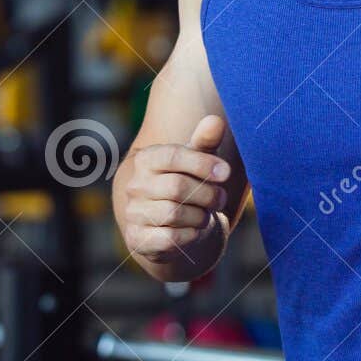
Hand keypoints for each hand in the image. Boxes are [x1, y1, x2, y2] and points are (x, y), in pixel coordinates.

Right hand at [118, 115, 230, 267]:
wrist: (174, 225)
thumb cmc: (190, 184)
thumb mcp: (199, 161)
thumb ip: (205, 141)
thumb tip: (215, 121)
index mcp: (147, 159)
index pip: (173, 155)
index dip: (203, 164)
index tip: (226, 172)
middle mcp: (135, 185)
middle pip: (177, 187)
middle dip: (208, 194)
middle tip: (221, 199)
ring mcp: (133, 213)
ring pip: (174, 214)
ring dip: (200, 216)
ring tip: (206, 214)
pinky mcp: (137, 239)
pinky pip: (170, 238)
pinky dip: (190, 235)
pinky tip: (194, 230)